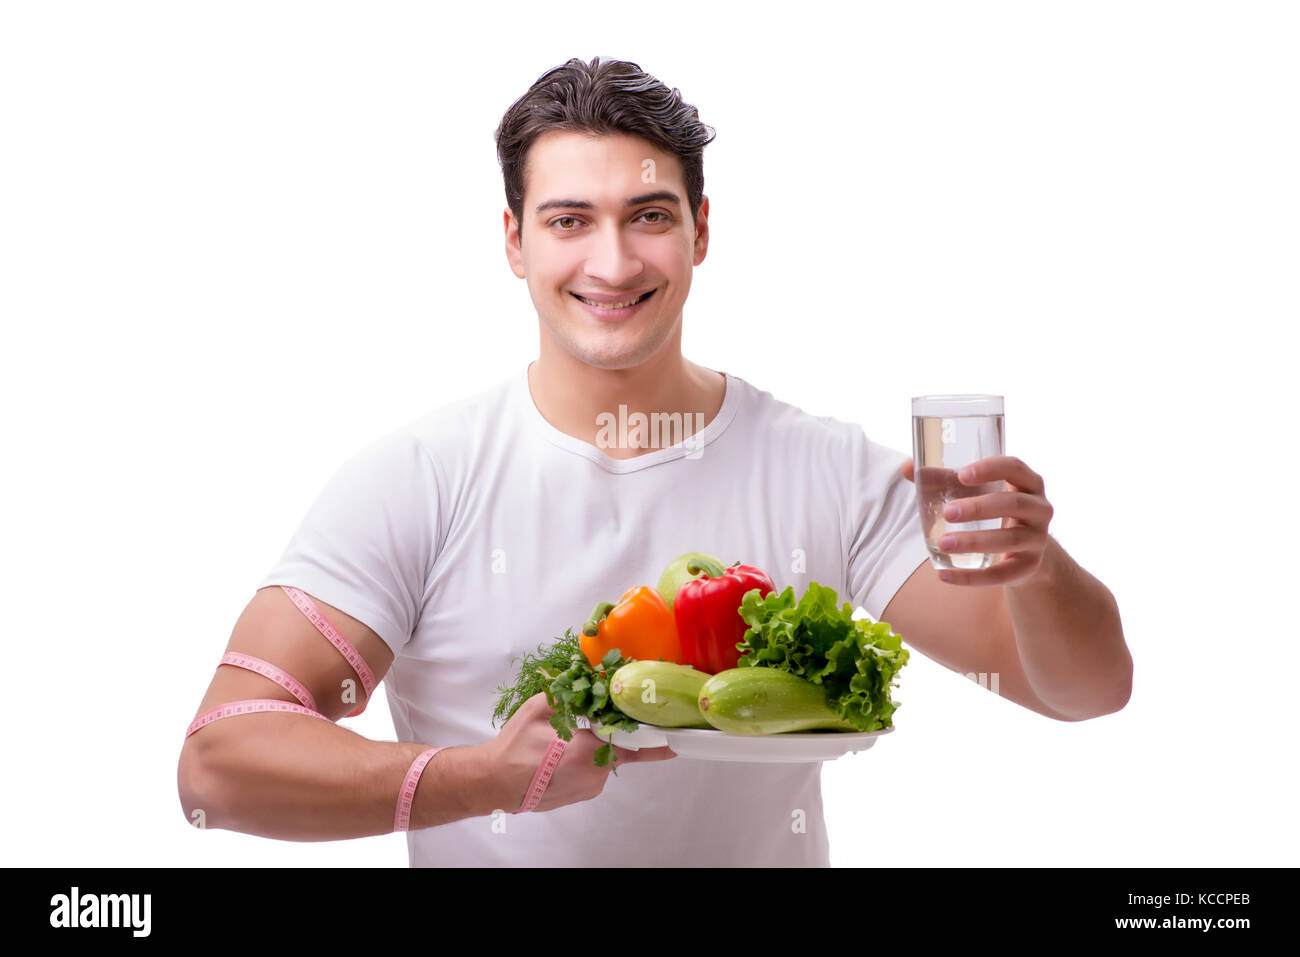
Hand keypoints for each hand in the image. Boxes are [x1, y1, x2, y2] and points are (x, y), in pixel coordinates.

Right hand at [486, 692, 675, 813]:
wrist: (494, 782)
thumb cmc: (516, 747)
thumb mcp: (541, 709)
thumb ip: (571, 692)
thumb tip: (592, 677)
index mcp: (591, 751)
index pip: (636, 744)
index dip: (657, 739)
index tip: (679, 737)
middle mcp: (595, 774)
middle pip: (617, 746)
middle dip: (610, 730)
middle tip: (588, 720)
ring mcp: (589, 788)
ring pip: (604, 758)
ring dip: (594, 744)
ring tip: (563, 740)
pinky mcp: (581, 795)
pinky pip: (592, 770)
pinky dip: (585, 758)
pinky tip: (560, 754)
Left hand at [901, 455, 1054, 586]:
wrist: (1025, 550)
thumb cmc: (994, 510)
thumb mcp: (977, 493)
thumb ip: (945, 479)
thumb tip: (907, 467)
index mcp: (1027, 482)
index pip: (1014, 467)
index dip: (990, 469)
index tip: (962, 474)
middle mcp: (1039, 508)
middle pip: (1013, 504)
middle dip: (978, 508)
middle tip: (947, 513)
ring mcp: (1037, 539)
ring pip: (1008, 539)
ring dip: (974, 542)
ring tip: (943, 543)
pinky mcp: (1029, 566)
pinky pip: (1001, 574)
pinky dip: (972, 577)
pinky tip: (944, 574)